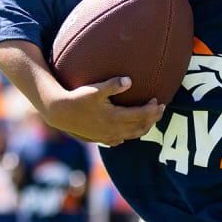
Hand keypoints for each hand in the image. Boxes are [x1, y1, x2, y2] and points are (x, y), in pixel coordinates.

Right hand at [43, 76, 164, 146]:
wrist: (60, 113)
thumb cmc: (78, 98)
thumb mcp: (95, 89)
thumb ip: (113, 85)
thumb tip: (130, 80)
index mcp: (115, 117)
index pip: (141, 115)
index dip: (153, 109)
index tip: (158, 100)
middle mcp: (114, 130)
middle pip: (141, 127)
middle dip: (153, 118)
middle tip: (160, 109)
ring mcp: (107, 136)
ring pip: (132, 136)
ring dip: (144, 128)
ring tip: (150, 119)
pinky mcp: (100, 139)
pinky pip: (119, 140)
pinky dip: (129, 135)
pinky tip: (129, 130)